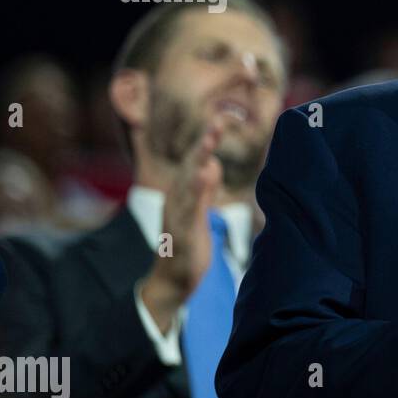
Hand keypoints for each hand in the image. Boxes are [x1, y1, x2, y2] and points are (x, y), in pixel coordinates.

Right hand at [140, 119, 224, 333]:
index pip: (197, 160)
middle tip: (219, 120)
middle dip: (204, 143)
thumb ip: (204, 188)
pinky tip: (204, 179)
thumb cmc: (188, 244)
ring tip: (210, 143)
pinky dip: (195, 195)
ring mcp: (178, 216)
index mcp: (183, 193)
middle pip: (191, 165)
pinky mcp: (183, 235)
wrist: (173, 280)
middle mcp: (177, 200)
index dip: (208, 139)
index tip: (223, 117)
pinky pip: (189, 211)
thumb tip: (211, 165)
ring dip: (199, 163)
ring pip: (188, 184)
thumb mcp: (199, 211)